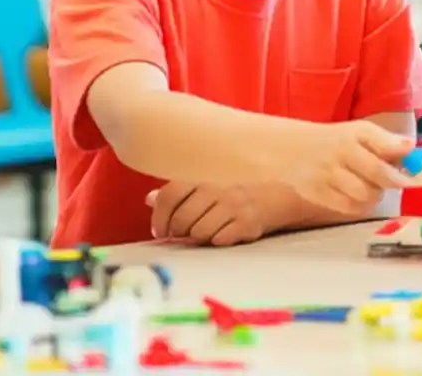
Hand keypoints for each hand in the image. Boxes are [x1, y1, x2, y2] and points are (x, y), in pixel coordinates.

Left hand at [148, 182, 285, 246]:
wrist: (272, 199)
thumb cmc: (230, 198)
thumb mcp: (204, 191)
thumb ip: (178, 196)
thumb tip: (149, 199)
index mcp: (201, 181)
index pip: (169, 195)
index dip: (159, 217)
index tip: (161, 232)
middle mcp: (216, 190)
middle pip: (181, 218)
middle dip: (178, 233)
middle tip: (183, 237)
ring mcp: (233, 205)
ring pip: (199, 231)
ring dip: (198, 239)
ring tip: (205, 235)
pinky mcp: (247, 223)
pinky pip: (220, 239)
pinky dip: (217, 241)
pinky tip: (222, 237)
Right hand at [287, 121, 412, 215]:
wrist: (291, 150)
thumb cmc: (334, 142)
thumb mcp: (358, 133)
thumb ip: (386, 141)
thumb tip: (412, 149)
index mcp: (354, 133)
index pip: (384, 145)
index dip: (404, 159)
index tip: (416, 170)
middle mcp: (340, 151)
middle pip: (377, 171)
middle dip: (394, 181)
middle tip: (398, 183)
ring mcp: (327, 174)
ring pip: (365, 193)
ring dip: (376, 195)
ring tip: (373, 188)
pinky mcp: (317, 193)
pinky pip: (349, 207)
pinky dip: (361, 206)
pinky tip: (359, 198)